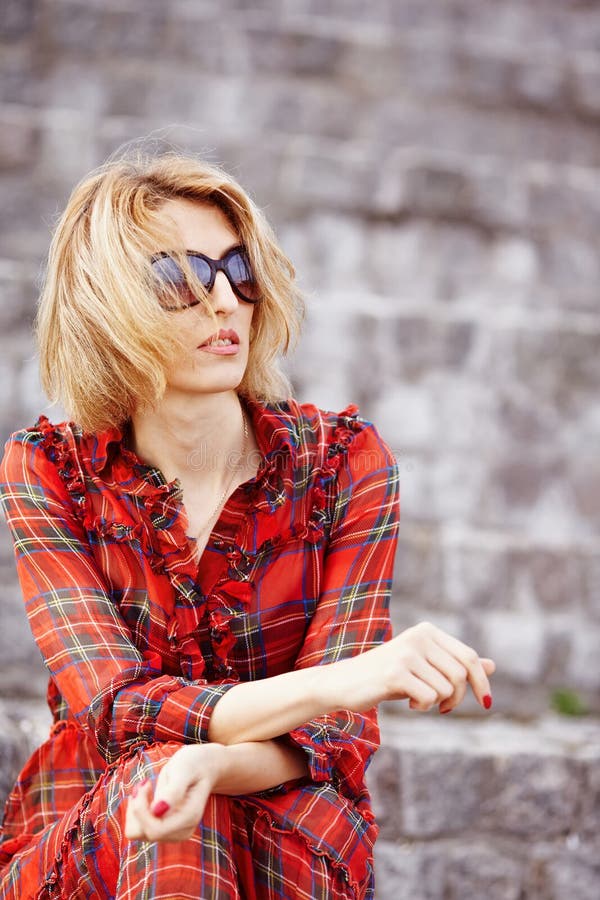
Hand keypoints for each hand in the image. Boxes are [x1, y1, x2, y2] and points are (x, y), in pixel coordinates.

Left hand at [124, 743, 224, 842]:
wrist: (202, 767)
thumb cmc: (193, 764)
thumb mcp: (184, 770)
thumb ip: (173, 791)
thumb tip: (157, 811)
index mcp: (189, 818)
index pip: (155, 830)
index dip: (142, 811)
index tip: (146, 783)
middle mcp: (182, 831)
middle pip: (144, 832)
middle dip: (138, 807)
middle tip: (146, 782)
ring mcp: (173, 833)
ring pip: (138, 833)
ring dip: (136, 810)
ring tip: (146, 788)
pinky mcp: (165, 830)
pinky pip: (140, 829)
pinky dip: (137, 811)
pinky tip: (147, 795)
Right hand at [368, 621, 495, 713]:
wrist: (347, 682)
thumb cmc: (390, 676)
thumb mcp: (426, 668)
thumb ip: (455, 665)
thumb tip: (492, 666)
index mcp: (428, 631)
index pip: (468, 656)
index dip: (481, 682)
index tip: (486, 703)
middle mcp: (419, 637)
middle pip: (460, 674)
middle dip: (458, 698)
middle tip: (443, 707)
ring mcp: (406, 653)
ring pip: (446, 688)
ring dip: (437, 703)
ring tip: (418, 700)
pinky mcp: (395, 673)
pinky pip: (429, 697)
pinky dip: (423, 707)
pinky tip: (409, 703)